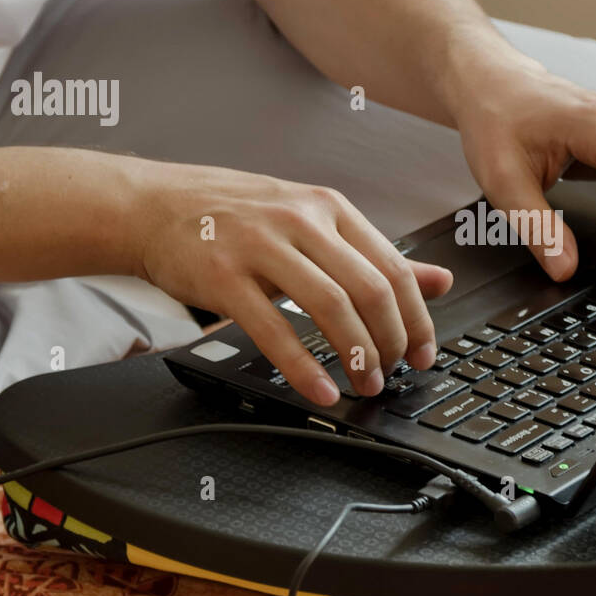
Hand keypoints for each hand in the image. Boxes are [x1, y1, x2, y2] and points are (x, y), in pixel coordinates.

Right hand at [132, 162, 452, 406]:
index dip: (416, 318)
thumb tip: (440, 281)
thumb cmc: (235, 217)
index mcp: (330, 208)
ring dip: (356, 355)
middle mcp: (302, 220)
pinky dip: (302, 367)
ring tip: (364, 384)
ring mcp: (262, 246)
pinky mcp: (224, 276)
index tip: (423, 353)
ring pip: (331, 306)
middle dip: (391, 341)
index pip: (393, 267)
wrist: (155, 206)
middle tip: (393, 373)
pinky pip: (274, 329)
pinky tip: (319, 389)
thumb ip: (375, 254)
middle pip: (369, 288)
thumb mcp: (312, 222)